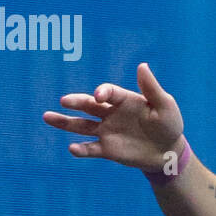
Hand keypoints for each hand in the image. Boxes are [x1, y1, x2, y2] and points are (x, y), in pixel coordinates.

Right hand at [42, 62, 184, 171]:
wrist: (168, 151)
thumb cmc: (169, 124)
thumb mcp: (165, 105)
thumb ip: (151, 88)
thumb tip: (142, 65)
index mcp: (124, 100)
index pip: (108, 92)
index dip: (103, 92)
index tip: (100, 96)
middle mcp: (111, 114)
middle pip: (88, 105)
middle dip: (76, 102)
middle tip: (64, 100)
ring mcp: (107, 131)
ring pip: (81, 125)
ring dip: (64, 122)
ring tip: (47, 116)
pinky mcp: (107, 149)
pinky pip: (90, 148)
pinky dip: (80, 149)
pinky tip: (72, 148)